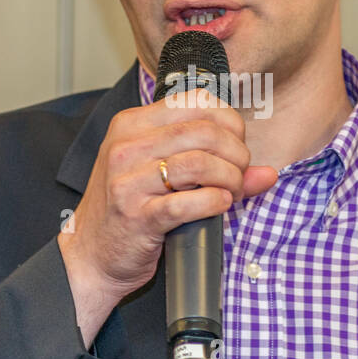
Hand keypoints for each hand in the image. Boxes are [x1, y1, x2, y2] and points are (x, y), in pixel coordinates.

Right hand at [58, 89, 277, 347]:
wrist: (90, 257)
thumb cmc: (128, 210)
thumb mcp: (162, 175)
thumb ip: (212, 164)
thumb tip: (267, 173)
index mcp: (132, 125)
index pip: (197, 101)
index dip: (230, 122)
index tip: (235, 146)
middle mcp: (127, 147)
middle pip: (205, 131)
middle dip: (236, 155)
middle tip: (238, 177)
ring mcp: (129, 181)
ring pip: (202, 164)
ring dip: (230, 180)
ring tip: (230, 194)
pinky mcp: (138, 215)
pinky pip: (192, 202)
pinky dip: (216, 203)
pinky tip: (219, 207)